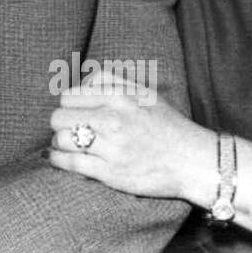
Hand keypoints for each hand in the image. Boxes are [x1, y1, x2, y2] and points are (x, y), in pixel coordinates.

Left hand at [46, 73, 215, 204]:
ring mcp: (110, 147)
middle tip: (70, 129)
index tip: (74, 113)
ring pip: (61, 140)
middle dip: (61, 124)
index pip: (68, 97)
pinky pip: (70, 163)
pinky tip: (60, 158)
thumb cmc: (167, 124)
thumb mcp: (143, 91)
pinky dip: (59, 160)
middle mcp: (112, 119)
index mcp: (118, 97)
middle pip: (58, 118)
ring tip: (67, 144)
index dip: (68, 106)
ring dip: (59, 143)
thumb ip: (111, 80)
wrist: (192, 161)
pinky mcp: (110, 172)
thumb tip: (82, 81)